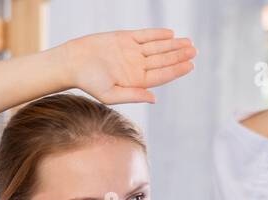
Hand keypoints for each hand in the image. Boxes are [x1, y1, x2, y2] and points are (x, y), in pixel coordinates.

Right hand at [61, 29, 196, 104]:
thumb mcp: (110, 95)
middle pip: (163, 60)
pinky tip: (170, 34)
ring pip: (157, 47)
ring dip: (173, 45)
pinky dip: (156, 34)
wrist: (72, 63)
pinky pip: (144, 35)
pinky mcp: (124, 39)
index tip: (190, 65)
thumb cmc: (89, 82)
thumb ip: (133, 95)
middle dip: (179, 55)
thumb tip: (154, 98)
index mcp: (137, 81)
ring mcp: (131, 52)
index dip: (177, 69)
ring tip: (188, 42)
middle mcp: (137, 66)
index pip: (162, 75)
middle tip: (194, 51)